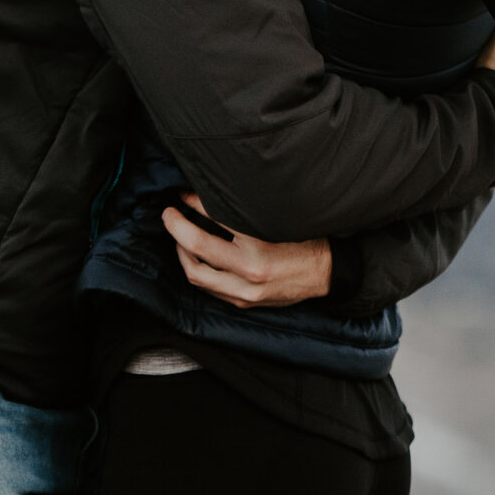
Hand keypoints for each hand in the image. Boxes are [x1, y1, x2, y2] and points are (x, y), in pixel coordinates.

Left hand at [162, 193, 332, 308]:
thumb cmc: (305, 240)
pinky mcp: (243, 302)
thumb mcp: (279, 218)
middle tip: (168, 214)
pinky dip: (197, 270)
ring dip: (181, 252)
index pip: (215, 216)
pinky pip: (209, 288)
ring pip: (196, 273)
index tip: (184, 194)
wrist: (326, 274)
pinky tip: (195, 257)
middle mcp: (250, 269)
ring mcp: (245, 290)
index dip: (194, 202)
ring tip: (179, 236)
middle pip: (196, 246)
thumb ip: (246, 209)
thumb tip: (213, 192)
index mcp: (260, 243)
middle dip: (176, 226)